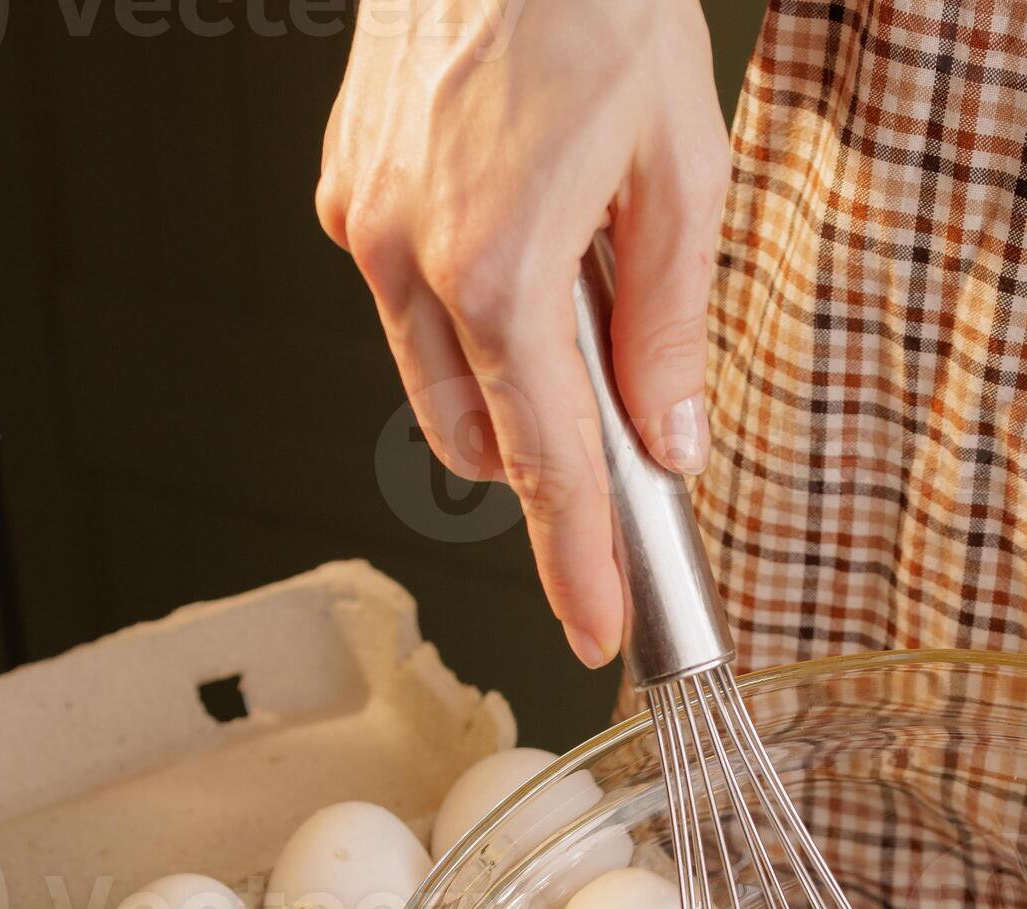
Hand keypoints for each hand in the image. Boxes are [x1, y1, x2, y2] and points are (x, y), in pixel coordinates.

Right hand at [316, 0, 730, 667]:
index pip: (547, 467)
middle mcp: (409, 259)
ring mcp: (364, 224)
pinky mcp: (345, 188)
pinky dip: (465, 298)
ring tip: (573, 272)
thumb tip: (668, 435)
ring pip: (434, 374)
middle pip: (479, 438)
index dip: (577, 559)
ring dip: (504, 374)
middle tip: (619, 399)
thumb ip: (671, 322)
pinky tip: (519, 218)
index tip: (599, 623)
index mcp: (499, 271)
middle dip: (545, 450)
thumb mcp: (681, 167)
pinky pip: (405, 294)